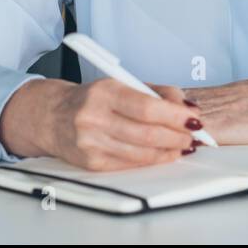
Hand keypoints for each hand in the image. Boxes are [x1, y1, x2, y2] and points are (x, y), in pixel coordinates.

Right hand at [0, 77, 206, 170]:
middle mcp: (94, 117)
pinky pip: (130, 164)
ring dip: (169, 150)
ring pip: (141, 152)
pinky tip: (165, 154)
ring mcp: (91, 143)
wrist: (53, 116)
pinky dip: (153, 160)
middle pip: (146, 132)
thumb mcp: (120, 84)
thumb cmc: (92, 99)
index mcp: (104, 92)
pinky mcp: (91, 162)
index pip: (146, 106)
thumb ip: (155, 92)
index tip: (193, 117)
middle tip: (194, 134)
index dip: (174, 115)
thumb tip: (185, 106)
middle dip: (177, 135)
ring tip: (184, 144)